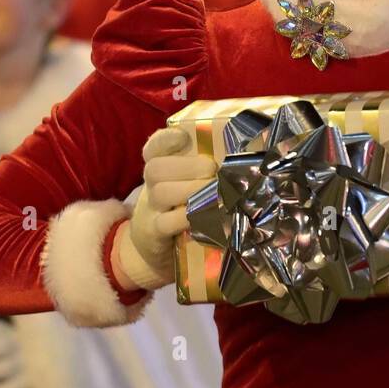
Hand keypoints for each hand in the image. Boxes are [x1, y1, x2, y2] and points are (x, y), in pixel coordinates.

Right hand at [114, 127, 215, 290]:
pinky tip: (207, 216)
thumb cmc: (180, 209)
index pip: (154, 147)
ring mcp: (149, 211)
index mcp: (159, 168)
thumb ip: (204, 171)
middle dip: (188, 166)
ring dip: (191, 191)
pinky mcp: (154, 234)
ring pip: (160, 193)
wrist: (155, 250)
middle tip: (212, 171)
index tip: (183, 137)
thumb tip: (239, 155)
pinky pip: (166, 222)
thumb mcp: (186, 186)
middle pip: (155, 168)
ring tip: (215, 194)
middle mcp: (150, 186)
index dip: (166, 139)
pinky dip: (188, 217)